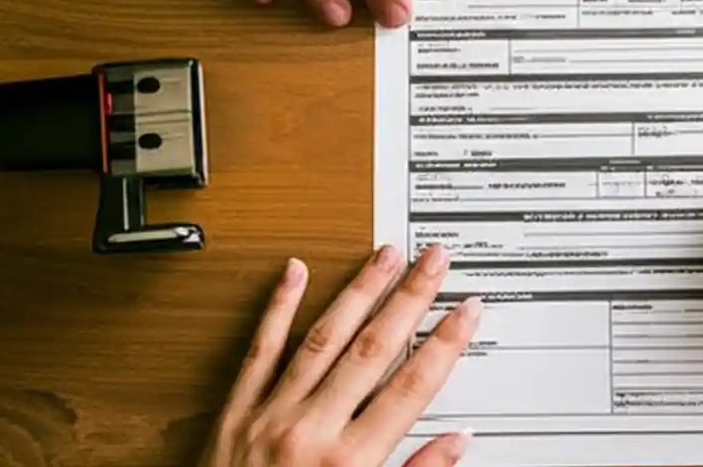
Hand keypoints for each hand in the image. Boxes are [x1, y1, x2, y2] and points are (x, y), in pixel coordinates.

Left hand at [202, 245, 480, 466]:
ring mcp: (270, 416)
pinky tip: (294, 274)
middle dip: (410, 298)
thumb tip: (457, 443)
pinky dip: (277, 309)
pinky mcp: (236, 413)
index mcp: (349, 463)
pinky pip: (259, 352)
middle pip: (373, 349)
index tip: (466, 311)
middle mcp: (310, 431)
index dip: (445, 343)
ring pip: (323, 338)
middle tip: (433, 261)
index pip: (412, 387)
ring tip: (383, 256)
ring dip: (358, 291)